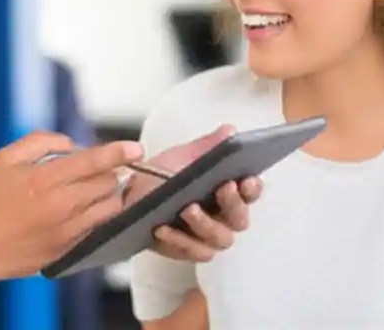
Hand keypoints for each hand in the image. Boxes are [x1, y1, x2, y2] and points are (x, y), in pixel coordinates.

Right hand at [0, 131, 142, 280]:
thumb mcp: (5, 159)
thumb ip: (40, 142)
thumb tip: (70, 145)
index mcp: (45, 179)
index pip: (94, 161)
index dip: (119, 152)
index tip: (136, 148)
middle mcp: (62, 205)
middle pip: (107, 183)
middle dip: (110, 172)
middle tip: (103, 168)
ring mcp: (69, 230)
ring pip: (109, 207)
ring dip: (111, 194)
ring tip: (101, 188)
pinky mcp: (70, 249)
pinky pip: (99, 227)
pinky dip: (101, 214)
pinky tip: (91, 208)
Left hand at [125, 125, 263, 261]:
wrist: (131, 194)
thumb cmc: (162, 176)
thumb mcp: (184, 156)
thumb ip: (209, 146)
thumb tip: (230, 131)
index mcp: (229, 192)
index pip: (251, 192)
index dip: (253, 188)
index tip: (246, 179)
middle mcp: (224, 218)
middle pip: (240, 219)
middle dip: (233, 204)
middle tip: (221, 188)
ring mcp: (206, 237)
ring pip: (219, 239)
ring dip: (205, 224)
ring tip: (187, 209)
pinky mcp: (186, 251)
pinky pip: (190, 251)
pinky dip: (178, 240)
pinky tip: (163, 227)